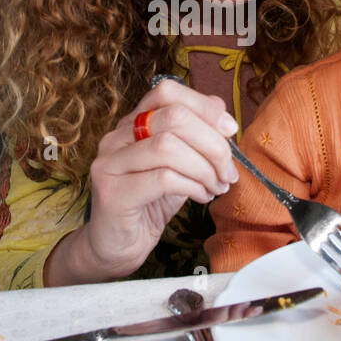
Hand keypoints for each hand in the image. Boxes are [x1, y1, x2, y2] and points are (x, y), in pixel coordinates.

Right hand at [46, 79, 240, 283]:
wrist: (115, 248)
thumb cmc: (149, 205)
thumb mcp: (178, 166)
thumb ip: (194, 138)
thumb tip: (220, 108)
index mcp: (132, 124)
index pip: (166, 92)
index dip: (204, 107)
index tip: (230, 130)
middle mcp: (116, 137)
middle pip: (173, 117)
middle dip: (212, 143)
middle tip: (227, 171)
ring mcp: (110, 163)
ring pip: (168, 147)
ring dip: (204, 168)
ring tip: (216, 186)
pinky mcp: (112, 192)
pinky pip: (163, 179)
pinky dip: (192, 187)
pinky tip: (201, 197)